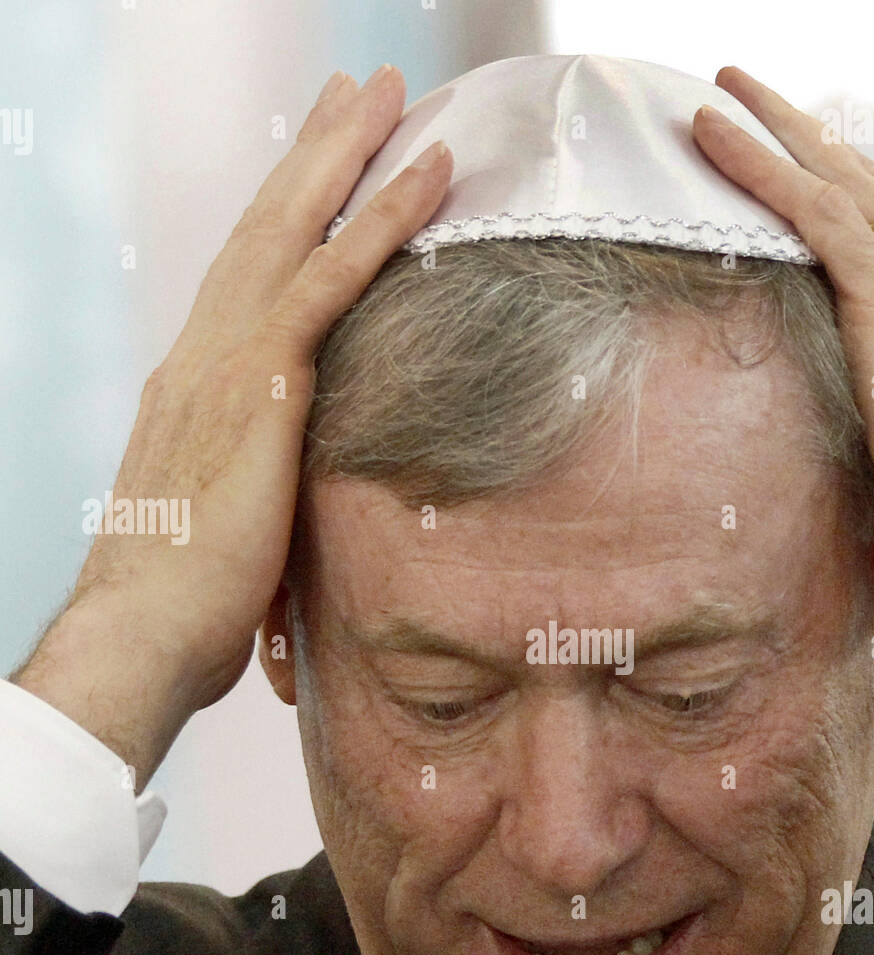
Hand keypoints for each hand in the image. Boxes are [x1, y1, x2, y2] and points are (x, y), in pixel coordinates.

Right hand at [14, 66, 451, 784]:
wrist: (142, 636)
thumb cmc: (184, 610)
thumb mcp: (230, 536)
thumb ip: (264, 499)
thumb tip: (295, 520)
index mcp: (195, 390)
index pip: (245, 282)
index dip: (282, 220)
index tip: (315, 171)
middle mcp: (203, 356)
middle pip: (265, 230)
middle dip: (312, 156)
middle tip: (356, 95)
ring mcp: (226, 363)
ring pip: (295, 231)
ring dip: (348, 155)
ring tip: (392, 94)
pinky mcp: (262, 387)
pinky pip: (330, 281)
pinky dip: (381, 222)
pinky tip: (427, 174)